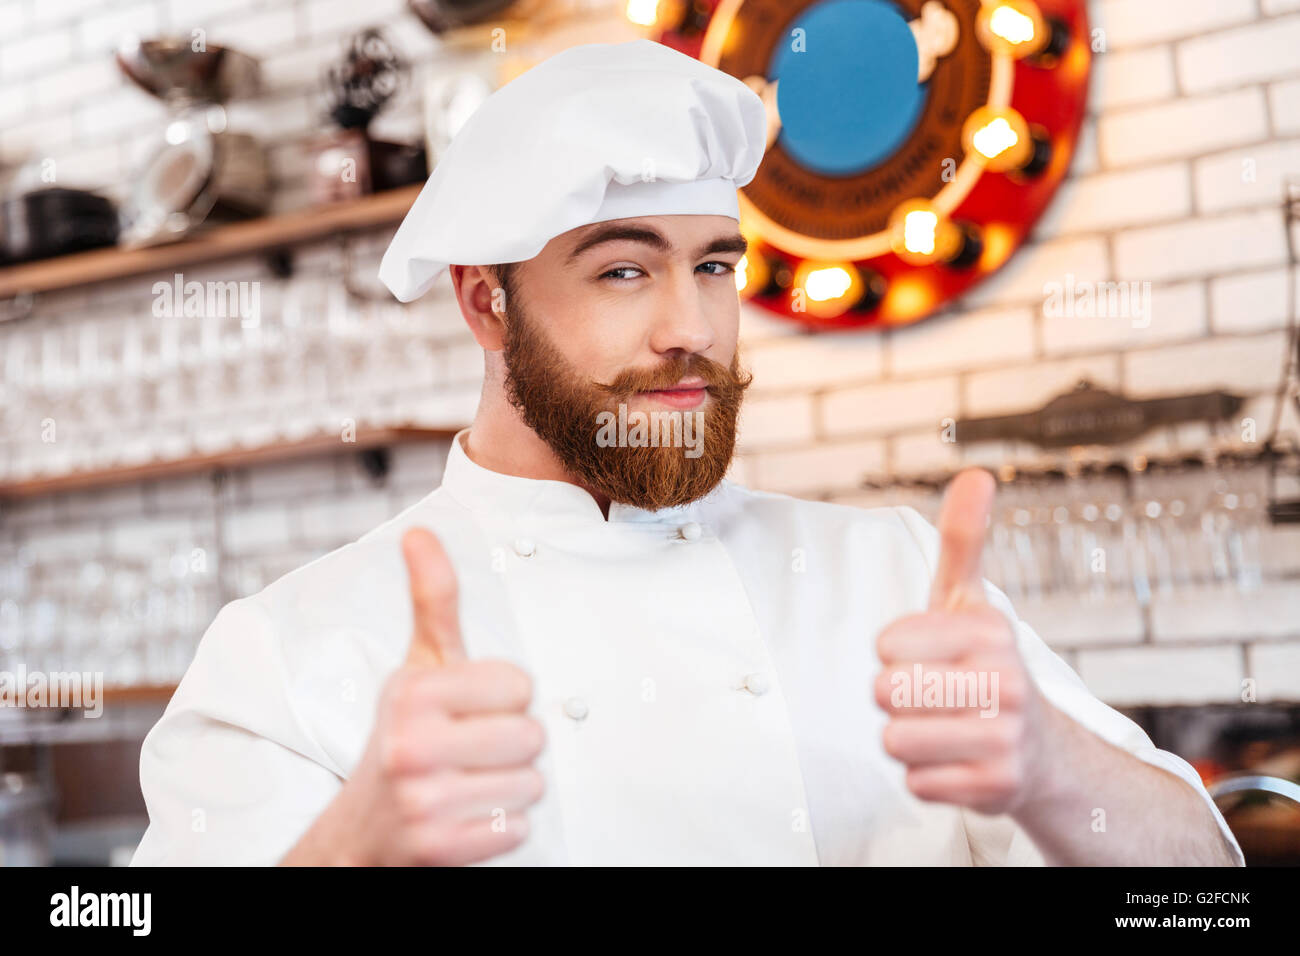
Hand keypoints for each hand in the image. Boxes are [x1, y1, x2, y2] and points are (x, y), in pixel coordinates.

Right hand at [283, 527, 545, 865]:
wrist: (362, 828)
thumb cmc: (405, 734)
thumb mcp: (418, 666)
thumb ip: (433, 600)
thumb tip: (421, 532)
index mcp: (412, 691)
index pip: (521, 683)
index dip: (505, 697)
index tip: (470, 709)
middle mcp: (411, 744)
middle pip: (532, 735)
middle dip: (512, 745)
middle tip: (472, 750)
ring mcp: (422, 800)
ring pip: (530, 784)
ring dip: (508, 788)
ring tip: (469, 782)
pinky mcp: (439, 848)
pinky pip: (515, 828)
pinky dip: (500, 827)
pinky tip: (466, 816)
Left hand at [873, 469, 1049, 815]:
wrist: (1040, 750)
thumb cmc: (984, 663)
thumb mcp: (969, 600)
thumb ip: (962, 540)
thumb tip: (975, 473)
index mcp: (991, 631)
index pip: (886, 646)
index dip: (893, 654)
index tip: (927, 656)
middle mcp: (1006, 683)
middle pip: (885, 694)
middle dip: (895, 699)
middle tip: (931, 697)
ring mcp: (1005, 738)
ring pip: (895, 741)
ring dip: (906, 739)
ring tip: (941, 729)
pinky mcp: (997, 788)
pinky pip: (916, 783)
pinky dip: (925, 778)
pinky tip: (955, 763)